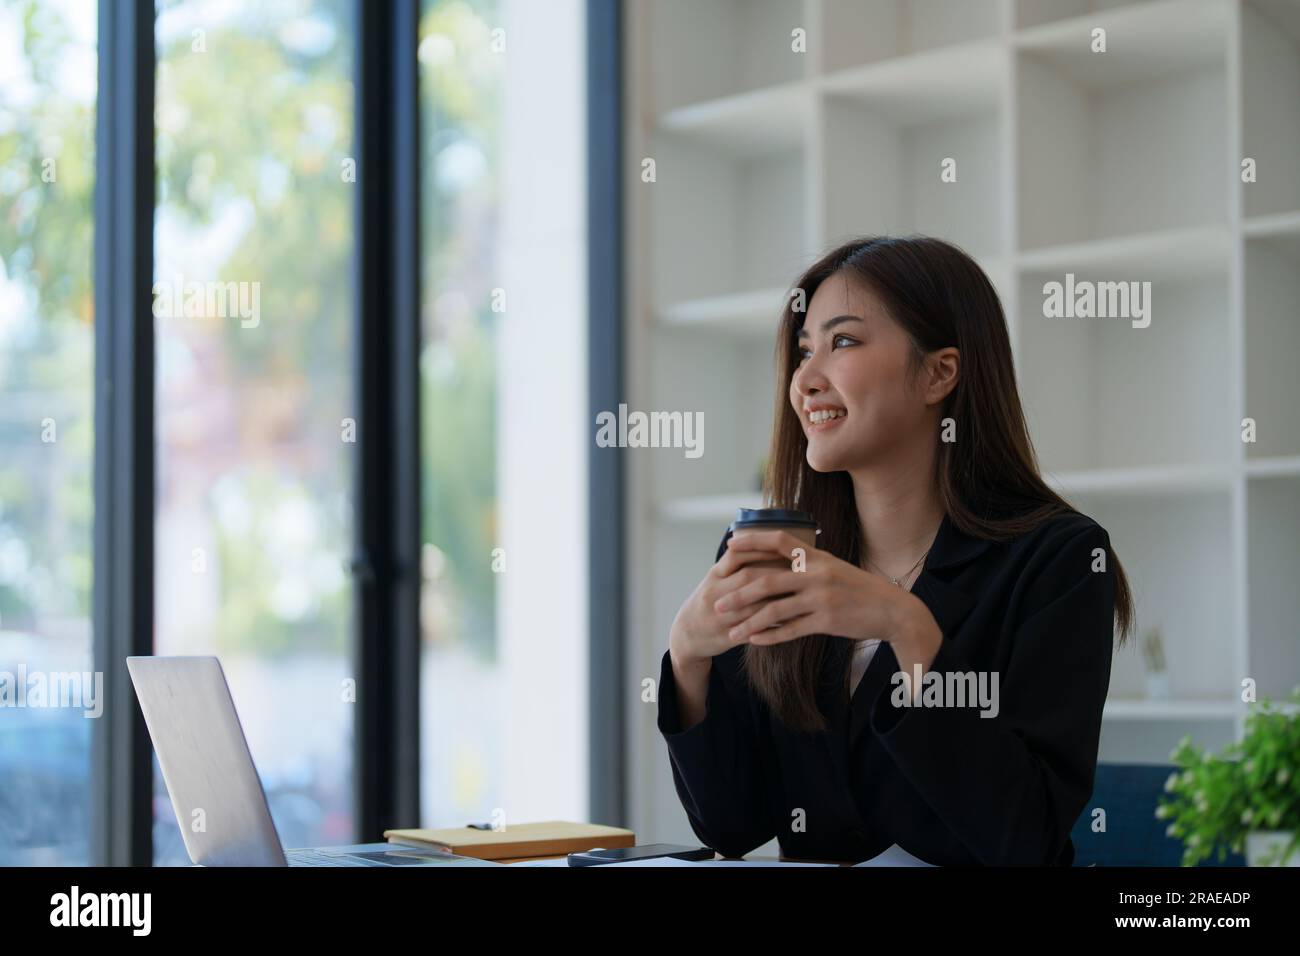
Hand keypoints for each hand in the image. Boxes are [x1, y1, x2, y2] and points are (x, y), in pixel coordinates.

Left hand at [717, 530, 943, 669]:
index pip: (779, 541)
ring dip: (749, 622)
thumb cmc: (859, 589)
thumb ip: (808, 563)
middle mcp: (816, 574)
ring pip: (775, 611)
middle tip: (718, 603)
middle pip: (768, 581)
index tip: (729, 545)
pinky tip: (754, 641)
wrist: (892, 609)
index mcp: (816, 557)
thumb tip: (782, 556)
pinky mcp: (827, 621)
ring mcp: (821, 598)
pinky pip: (791, 630)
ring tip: (731, 632)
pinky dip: (770, 637)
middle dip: (739, 594)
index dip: (752, 541)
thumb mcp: (834, 568)